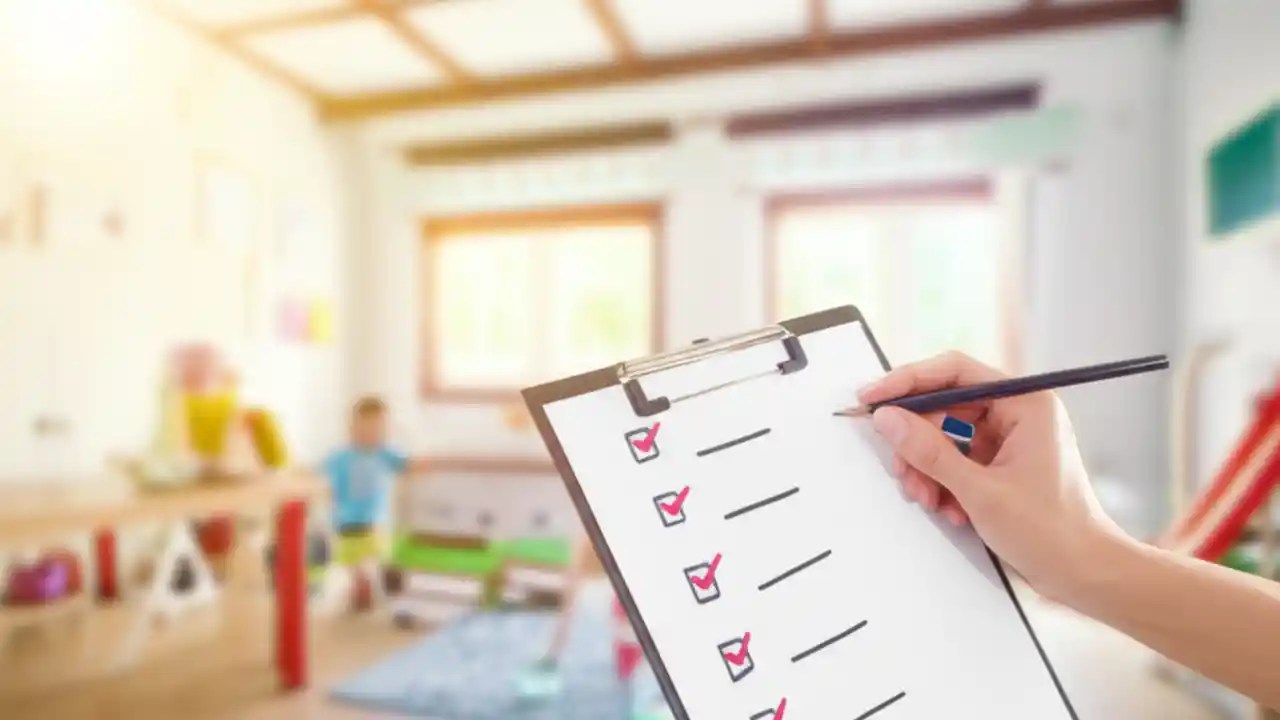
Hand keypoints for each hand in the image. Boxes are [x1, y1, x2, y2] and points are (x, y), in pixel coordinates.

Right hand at [858, 351, 1129, 603]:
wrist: (1085, 574)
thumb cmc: (1051, 532)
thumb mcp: (980, 491)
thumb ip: (929, 452)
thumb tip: (888, 419)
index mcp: (1026, 403)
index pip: (955, 372)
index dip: (908, 382)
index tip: (873, 398)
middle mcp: (1019, 413)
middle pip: (945, 407)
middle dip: (918, 442)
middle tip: (901, 469)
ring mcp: (1011, 439)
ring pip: (947, 437)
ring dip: (929, 468)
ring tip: (928, 499)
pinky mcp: (1003, 464)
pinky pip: (958, 460)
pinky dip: (945, 483)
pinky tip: (950, 509)